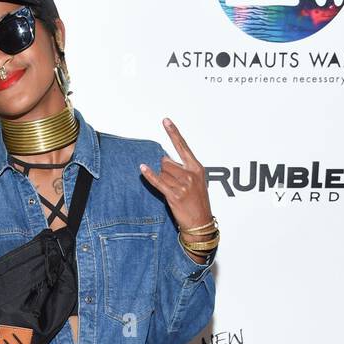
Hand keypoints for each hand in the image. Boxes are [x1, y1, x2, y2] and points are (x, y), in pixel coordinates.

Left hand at [139, 118, 212, 261]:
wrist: (200, 222)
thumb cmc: (198, 202)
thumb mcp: (197, 182)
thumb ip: (184, 169)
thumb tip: (165, 160)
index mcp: (197, 168)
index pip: (183, 146)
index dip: (173, 133)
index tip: (165, 121)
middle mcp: (190, 174)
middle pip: (167, 162)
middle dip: (165, 170)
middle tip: (173, 183)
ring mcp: (183, 185)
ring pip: (163, 172)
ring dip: (163, 180)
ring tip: (172, 191)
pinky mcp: (174, 195)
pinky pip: (158, 181)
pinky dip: (149, 175)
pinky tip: (143, 168)